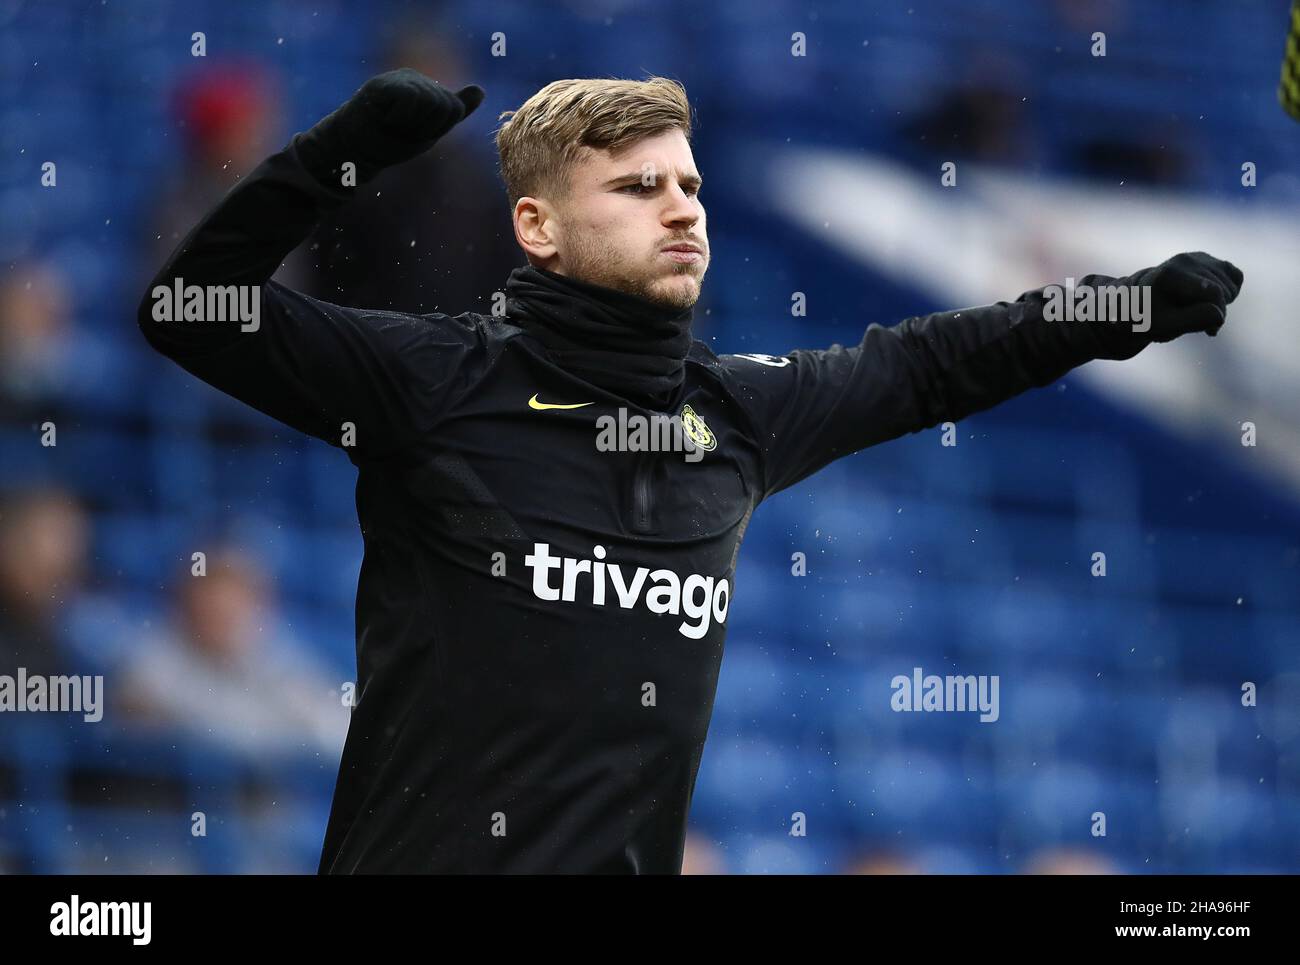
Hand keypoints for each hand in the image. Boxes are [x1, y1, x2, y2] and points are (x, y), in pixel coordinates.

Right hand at [295, 68, 484, 186]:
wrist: (353, 151)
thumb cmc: (388, 143)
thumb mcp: (429, 130)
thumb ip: (454, 110)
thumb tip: (481, 90)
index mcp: (425, 88)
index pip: (453, 109)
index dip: (438, 130)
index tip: (415, 133)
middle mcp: (413, 77)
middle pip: (445, 106)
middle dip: (426, 128)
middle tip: (401, 130)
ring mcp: (397, 78)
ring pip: (430, 102)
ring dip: (412, 125)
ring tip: (392, 124)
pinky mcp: (383, 84)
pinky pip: (411, 100)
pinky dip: (399, 118)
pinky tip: (383, 117)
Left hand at [1132, 251, 1242, 340]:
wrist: (1139, 303)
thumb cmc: (1149, 318)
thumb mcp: (1165, 326)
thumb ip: (1192, 321)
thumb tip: (1219, 315)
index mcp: (1170, 274)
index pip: (1214, 292)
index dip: (1218, 315)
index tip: (1210, 332)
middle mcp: (1185, 260)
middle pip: (1224, 290)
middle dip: (1217, 310)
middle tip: (1195, 320)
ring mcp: (1198, 257)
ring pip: (1232, 285)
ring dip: (1221, 302)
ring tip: (1196, 308)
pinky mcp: (1209, 260)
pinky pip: (1236, 277)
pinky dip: (1230, 291)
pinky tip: (1209, 298)